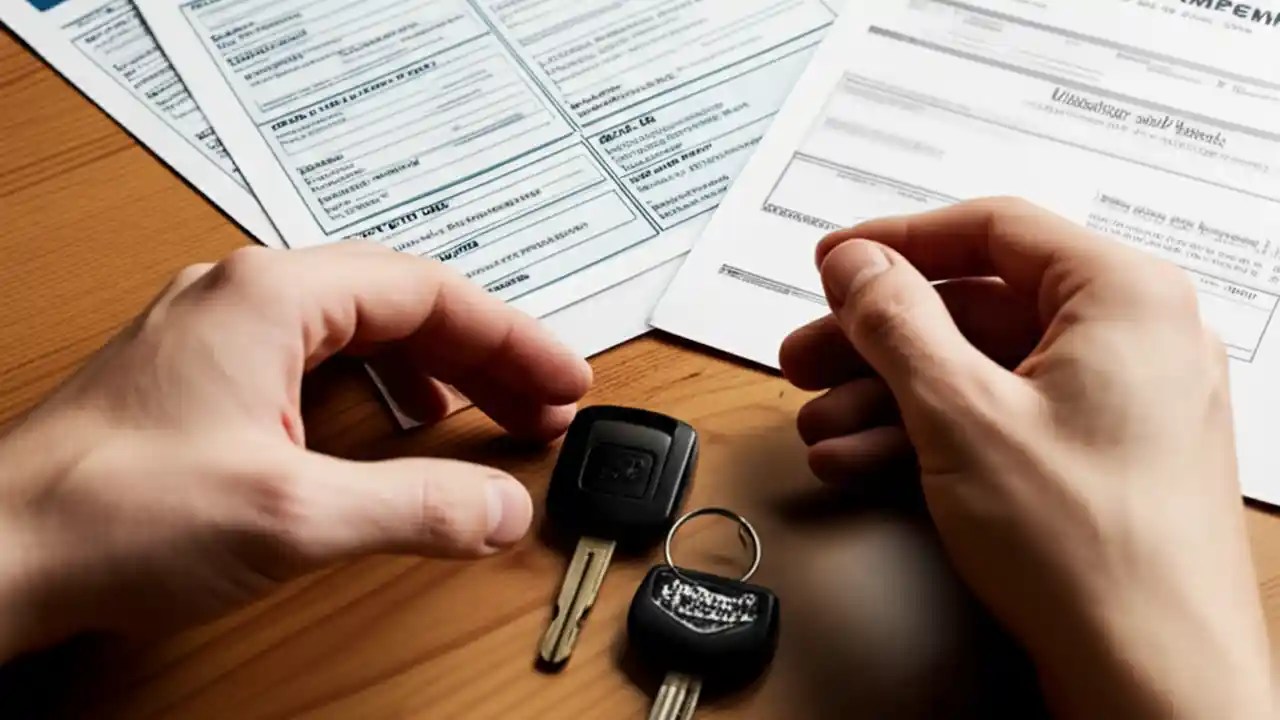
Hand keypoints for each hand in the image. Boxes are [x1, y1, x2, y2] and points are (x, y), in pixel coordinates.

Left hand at [0, 243, 590, 659]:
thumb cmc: (106, 513)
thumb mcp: (294, 515)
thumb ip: (416, 507)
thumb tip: (499, 508)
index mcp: (273, 296)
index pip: (430, 292)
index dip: (513, 338)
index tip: (565, 378)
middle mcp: (247, 298)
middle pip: (403, 306)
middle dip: (485, 357)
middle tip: (545, 404)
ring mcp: (222, 337)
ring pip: (364, 331)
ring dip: (439, 372)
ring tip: (493, 410)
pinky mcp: (207, 381)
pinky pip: (323, 361)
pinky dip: (383, 390)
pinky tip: (400, 424)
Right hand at [780, 198, 1272, 717]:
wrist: (1152, 681)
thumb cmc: (1094, 552)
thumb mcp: (960, 414)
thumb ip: (897, 322)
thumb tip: (857, 264)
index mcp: (1123, 296)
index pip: (993, 228)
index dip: (896, 242)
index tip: (835, 263)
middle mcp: (1132, 338)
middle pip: (977, 306)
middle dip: (876, 340)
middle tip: (810, 355)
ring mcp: (1119, 402)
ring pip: (980, 370)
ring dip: (889, 397)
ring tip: (822, 425)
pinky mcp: (1099, 457)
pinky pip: (1002, 418)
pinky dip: (932, 434)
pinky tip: (864, 461)